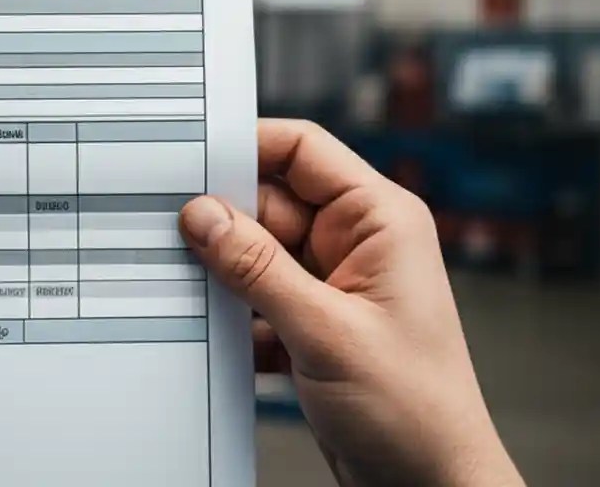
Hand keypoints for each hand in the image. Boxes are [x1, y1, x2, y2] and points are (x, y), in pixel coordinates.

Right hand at [180, 120, 522, 486]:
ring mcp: (333, 283)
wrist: (428, 486)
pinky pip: (255, 295)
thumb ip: (257, 268)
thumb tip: (202, 216)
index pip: (302, 150)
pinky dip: (232, 313)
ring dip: (224, 274)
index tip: (189, 159)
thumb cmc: (415, 411)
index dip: (246, 146)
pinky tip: (220, 337)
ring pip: (255, 252)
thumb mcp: (325, 331)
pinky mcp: (312, 321)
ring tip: (192, 293)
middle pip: (267, 202)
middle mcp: (356, 242)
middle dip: (221, 223)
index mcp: (379, 220)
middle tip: (170, 237)